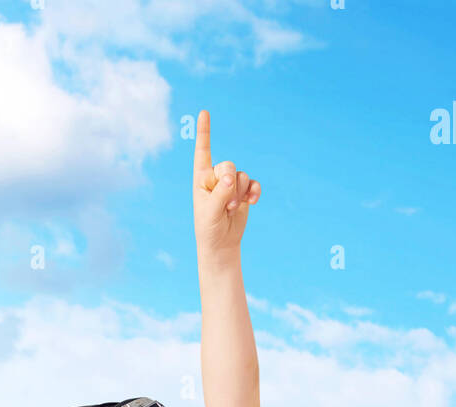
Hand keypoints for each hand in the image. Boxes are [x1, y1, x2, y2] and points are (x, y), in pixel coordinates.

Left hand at [192, 109, 259, 265]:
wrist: (221, 244)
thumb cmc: (208, 228)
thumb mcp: (210, 211)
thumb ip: (221, 192)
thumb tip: (232, 177)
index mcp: (201, 177)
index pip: (203, 152)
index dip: (204, 132)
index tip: (204, 112)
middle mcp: (216, 177)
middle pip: (228, 165)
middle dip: (230, 185)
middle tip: (226, 206)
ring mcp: (231, 184)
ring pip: (242, 176)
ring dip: (239, 194)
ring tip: (231, 210)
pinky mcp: (243, 192)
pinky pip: (253, 184)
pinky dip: (254, 192)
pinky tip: (252, 202)